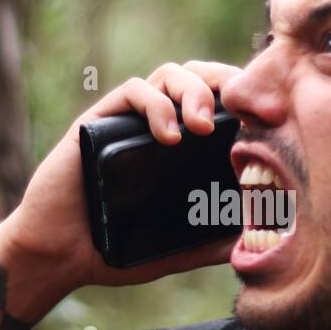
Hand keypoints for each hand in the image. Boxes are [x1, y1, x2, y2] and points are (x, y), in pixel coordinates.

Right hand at [0, 59, 241, 293]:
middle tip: (243, 115)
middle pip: (199, 77)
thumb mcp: (174, 249)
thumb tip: (254, 241)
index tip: (272, 118)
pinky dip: (156, 105)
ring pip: (168, 74)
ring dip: (193, 90)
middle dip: (225, 84)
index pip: (220, 104)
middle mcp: (157, 126)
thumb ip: (209, 244)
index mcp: (180, 149)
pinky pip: (132, 91)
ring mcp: (127, 121)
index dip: (247, 100)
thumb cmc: (113, 250)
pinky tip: (169, 136)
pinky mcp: (98, 122)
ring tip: (203, 127)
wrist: (58, 255)